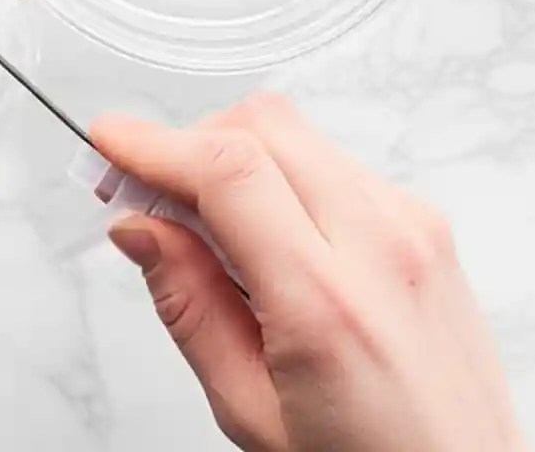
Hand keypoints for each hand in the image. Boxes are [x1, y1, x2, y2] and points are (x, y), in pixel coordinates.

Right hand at [94, 96, 525, 451]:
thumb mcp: (250, 408)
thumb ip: (189, 306)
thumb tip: (139, 230)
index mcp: (328, 302)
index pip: (230, 172)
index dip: (154, 144)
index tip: (108, 141)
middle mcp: (383, 246)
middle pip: (265, 127)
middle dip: (186, 141)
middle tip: (139, 189)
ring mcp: (414, 226)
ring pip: (299, 135)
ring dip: (231, 155)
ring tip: (195, 220)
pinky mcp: (426, 224)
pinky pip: (333, 162)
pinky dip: (278, 173)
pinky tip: (257, 228)